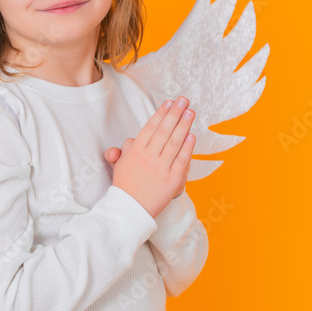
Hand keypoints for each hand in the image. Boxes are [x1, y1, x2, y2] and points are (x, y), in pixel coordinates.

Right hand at [105, 97, 195, 218]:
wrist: (130, 210)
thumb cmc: (125, 187)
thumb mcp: (119, 165)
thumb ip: (125, 150)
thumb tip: (129, 140)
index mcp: (135, 152)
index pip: (151, 127)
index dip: (161, 113)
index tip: (169, 102)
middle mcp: (148, 157)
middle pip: (164, 130)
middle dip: (175, 113)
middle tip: (184, 100)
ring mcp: (161, 168)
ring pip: (174, 142)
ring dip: (184, 125)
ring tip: (190, 112)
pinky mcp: (171, 180)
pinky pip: (181, 160)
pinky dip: (187, 147)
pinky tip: (192, 136)